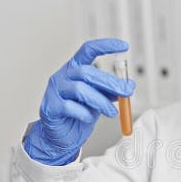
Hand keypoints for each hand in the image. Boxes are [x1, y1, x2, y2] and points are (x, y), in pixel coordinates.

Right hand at [24, 38, 133, 164]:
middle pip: (88, 72)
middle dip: (111, 83)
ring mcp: (55, 90)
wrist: (62, 135)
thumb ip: (111, 91)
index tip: (124, 46)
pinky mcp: (50, 107)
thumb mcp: (99, 99)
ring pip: (81, 90)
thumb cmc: (79, 114)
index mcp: (75, 69)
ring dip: (101, 101)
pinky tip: (89, 118)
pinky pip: (70, 107)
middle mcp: (63, 75)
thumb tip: (129, 86)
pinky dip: (85, 114)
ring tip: (112, 112)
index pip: (88, 50)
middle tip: (126, 93)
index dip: (105, 46)